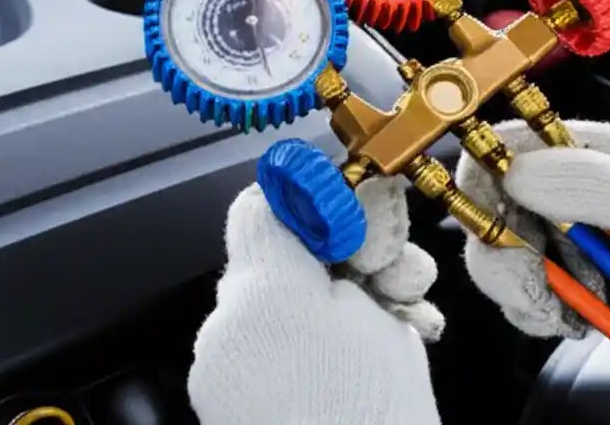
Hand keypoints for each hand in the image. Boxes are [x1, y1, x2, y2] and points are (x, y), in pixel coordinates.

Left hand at [188, 179, 441, 424]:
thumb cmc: (374, 421)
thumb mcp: (386, 324)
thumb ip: (357, 265)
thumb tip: (344, 237)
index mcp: (264, 288)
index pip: (263, 205)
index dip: (312, 207)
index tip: (353, 223)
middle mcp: (224, 326)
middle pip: (275, 261)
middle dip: (336, 267)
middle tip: (392, 288)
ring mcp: (217, 374)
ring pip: (273, 312)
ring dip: (325, 314)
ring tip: (386, 340)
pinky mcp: (222, 408)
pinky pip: (261, 359)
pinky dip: (304, 356)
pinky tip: (354, 374)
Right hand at [456, 120, 609, 365]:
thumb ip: (586, 182)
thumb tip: (514, 170)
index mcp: (593, 154)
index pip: (506, 149)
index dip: (485, 183)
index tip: (495, 224)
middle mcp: (580, 193)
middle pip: (496, 215)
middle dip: (506, 258)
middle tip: (539, 286)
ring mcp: (583, 240)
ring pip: (511, 263)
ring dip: (532, 294)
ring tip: (581, 305)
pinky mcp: (590, 283)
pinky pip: (537, 299)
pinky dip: (547, 316)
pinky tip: (586, 319)